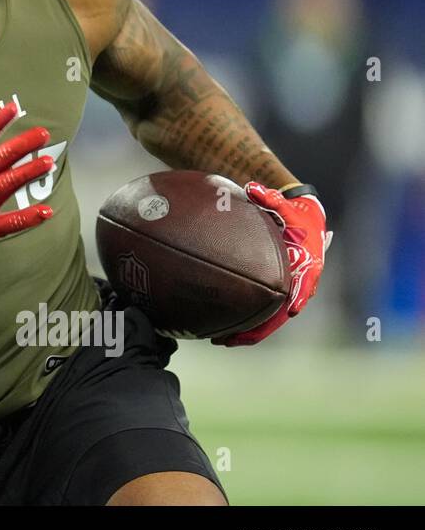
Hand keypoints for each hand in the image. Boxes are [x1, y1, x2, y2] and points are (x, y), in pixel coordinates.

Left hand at [212, 182, 332, 345]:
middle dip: (261, 328)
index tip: (290, 311)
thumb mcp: (284, 205)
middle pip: (281, 312)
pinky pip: (261, 313)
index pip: (305, 285)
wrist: (301, 218)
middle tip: (235, 338)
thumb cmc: (293, 212)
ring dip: (249, 332)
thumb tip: (253, 188)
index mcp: (307, 264)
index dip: (298, 297)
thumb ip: (269, 198)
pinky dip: (246, 324)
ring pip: (270, 319)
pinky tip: (223, 332)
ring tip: (223, 341)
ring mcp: (287, 290)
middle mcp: (299, 282)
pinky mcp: (275, 292)